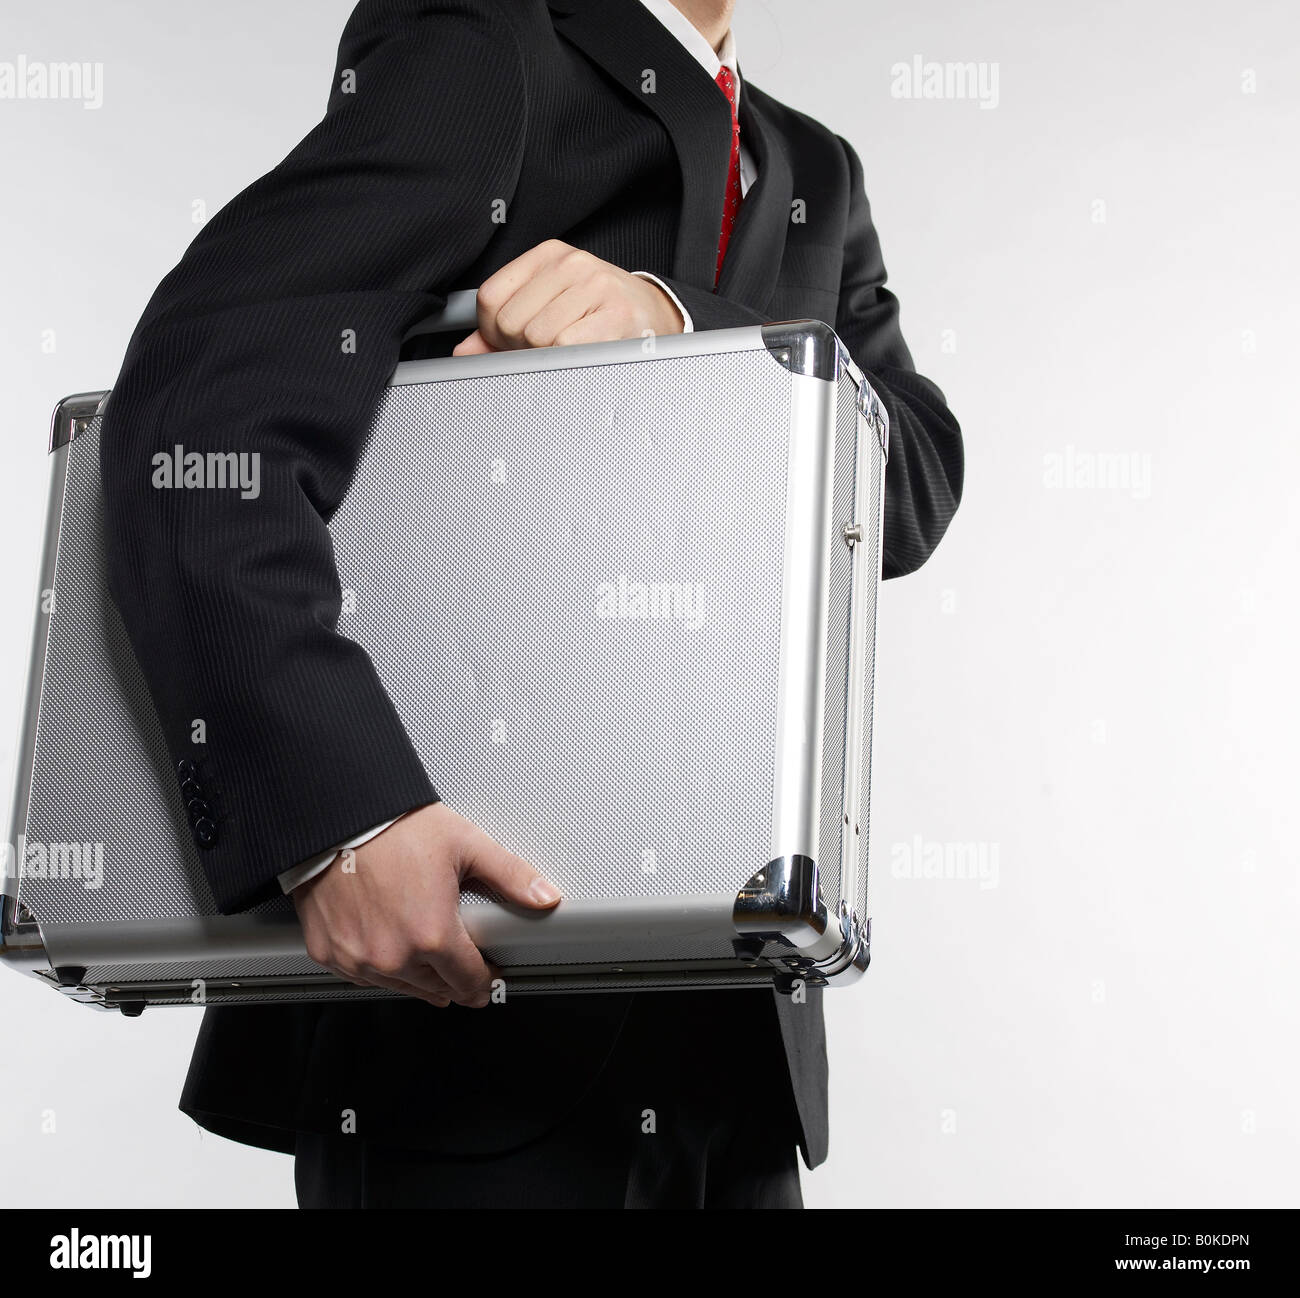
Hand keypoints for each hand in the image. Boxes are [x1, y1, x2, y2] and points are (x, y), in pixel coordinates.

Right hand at [291, 802, 559, 1007]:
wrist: (339, 818)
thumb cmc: (395, 828)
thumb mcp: (466, 845)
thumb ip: (510, 876)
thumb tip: (545, 896)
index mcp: (432, 937)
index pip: (469, 984)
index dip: (485, 981)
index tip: (489, 976)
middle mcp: (393, 957)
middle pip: (438, 990)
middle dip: (454, 977)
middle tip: (461, 956)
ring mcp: (359, 959)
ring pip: (401, 987)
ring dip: (419, 975)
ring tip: (427, 947)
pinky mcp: (329, 954)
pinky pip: (364, 976)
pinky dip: (380, 966)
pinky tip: (390, 943)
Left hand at [451, 239, 683, 354]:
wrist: (655, 315)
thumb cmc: (598, 313)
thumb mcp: (549, 306)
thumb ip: (502, 328)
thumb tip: (464, 352)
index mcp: (548, 255)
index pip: (490, 298)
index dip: (493, 332)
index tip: (513, 342)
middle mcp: (572, 263)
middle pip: (511, 323)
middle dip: (521, 349)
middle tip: (546, 350)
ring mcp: (596, 286)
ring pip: (538, 338)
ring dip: (547, 358)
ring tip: (569, 352)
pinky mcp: (617, 313)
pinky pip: (568, 347)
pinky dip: (569, 361)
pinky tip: (585, 355)